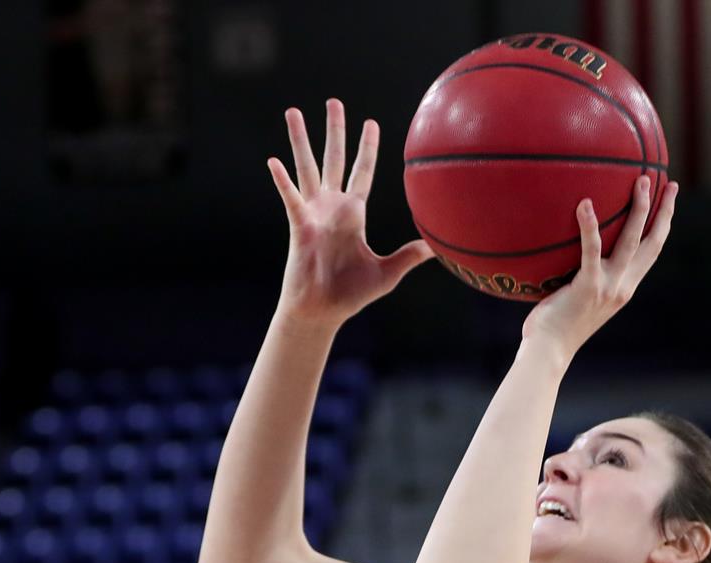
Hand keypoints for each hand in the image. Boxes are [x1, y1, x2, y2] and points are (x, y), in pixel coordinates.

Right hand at [269, 100, 431, 328]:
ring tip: (293, 112)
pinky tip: (273, 161)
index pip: (361, 172)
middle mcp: (332, 207)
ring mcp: (313, 214)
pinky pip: (291, 199)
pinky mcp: (299, 226)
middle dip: (334, 131)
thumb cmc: (351, 294)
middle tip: (334, 101)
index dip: (366, 148)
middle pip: (333, 159)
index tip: (370, 123)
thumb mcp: (388, 272)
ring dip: (300, 140)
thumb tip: (437, 248)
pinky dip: (282, 181)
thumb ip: (410, 256)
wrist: (323, 312)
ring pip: (307, 168)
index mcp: (353, 214)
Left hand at [520, 176, 678, 361]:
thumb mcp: (580, 300)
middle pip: (652, 242)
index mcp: (624, 289)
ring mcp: (608, 286)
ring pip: (632, 240)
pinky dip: (589, 225)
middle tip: (669, 183)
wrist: (549, 352)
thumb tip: (569, 252)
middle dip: (664, 211)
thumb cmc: (554, 327)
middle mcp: (623, 286)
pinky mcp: (588, 286)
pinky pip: (591, 250)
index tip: (670, 202)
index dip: (663, 226)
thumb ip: (586, 278)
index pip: (651, 253)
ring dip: (640, 208)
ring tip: (642, 180)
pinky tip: (585, 203)